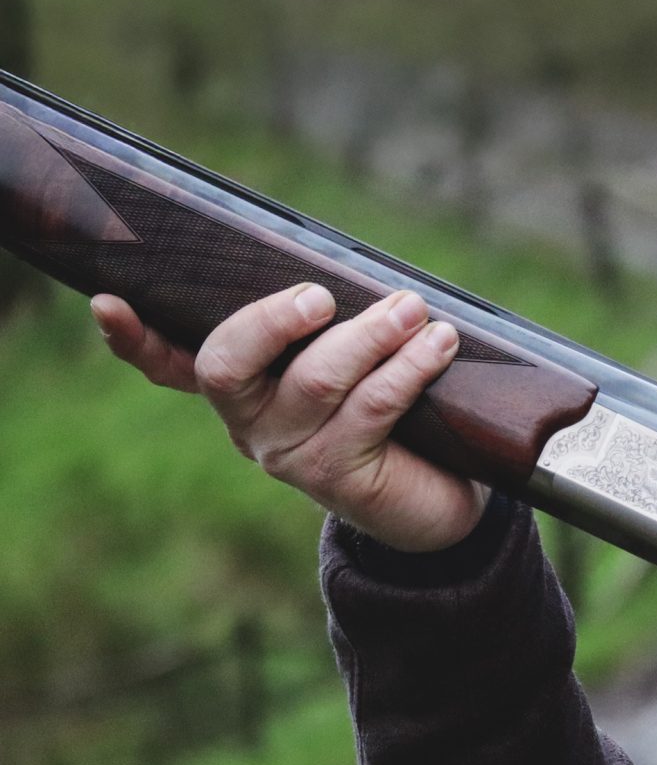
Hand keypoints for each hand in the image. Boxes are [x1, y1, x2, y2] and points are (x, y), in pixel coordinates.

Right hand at [91, 284, 490, 552]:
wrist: (435, 501)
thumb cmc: (391, 413)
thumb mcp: (351, 363)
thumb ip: (328, 324)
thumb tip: (351, 263)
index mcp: (240, 389)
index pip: (170, 363)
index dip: (135, 338)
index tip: (108, 302)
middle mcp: (250, 424)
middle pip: (228, 365)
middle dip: (270, 322)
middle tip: (320, 294)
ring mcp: (290, 455)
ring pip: (315, 382)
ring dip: (368, 336)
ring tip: (411, 308)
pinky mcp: (341, 478)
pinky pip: (371, 409)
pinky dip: (408, 368)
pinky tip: (439, 343)